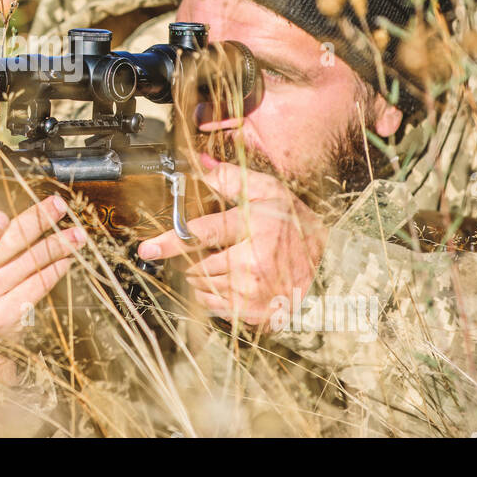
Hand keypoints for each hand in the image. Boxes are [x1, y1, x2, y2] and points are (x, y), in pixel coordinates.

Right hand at [0, 194, 85, 341]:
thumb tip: (28, 201)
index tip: (2, 217)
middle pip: (5, 247)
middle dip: (36, 222)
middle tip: (59, 206)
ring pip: (28, 264)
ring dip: (57, 245)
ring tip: (76, 234)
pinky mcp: (3, 317)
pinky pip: (37, 285)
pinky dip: (56, 269)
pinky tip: (66, 259)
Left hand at [136, 162, 326, 325]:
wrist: (330, 264)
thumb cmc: (295, 224)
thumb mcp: (268, 192)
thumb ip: (231, 178)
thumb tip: (201, 162)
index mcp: (253, 228)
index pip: (200, 236)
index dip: (170, 242)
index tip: (146, 250)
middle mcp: (253, 264)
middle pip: (196, 265)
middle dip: (194, 257)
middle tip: (214, 248)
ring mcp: (255, 293)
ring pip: (202, 287)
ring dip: (203, 276)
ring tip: (227, 262)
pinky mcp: (256, 314)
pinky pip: (215, 306)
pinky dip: (213, 295)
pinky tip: (233, 282)